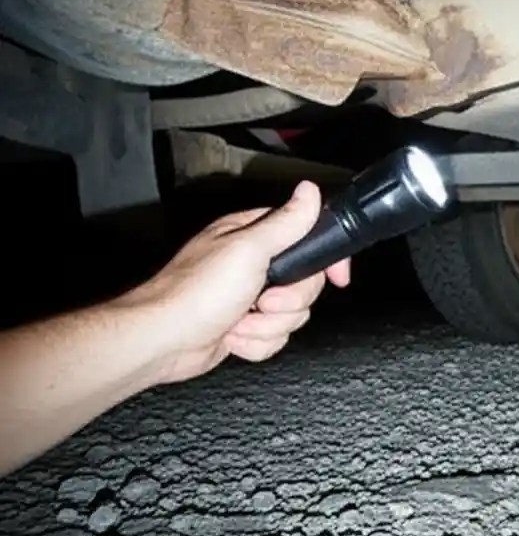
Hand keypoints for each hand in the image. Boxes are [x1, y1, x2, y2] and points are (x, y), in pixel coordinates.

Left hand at [123, 181, 350, 384]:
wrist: (163, 342)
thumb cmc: (196, 294)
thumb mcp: (248, 250)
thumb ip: (286, 223)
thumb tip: (310, 191)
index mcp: (253, 237)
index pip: (308, 239)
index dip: (326, 261)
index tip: (338, 278)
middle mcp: (253, 265)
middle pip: (307, 284)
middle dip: (288, 302)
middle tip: (263, 300)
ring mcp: (249, 298)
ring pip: (293, 315)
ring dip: (269, 326)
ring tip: (240, 321)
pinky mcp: (245, 327)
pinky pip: (275, 338)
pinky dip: (257, 343)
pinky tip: (233, 337)